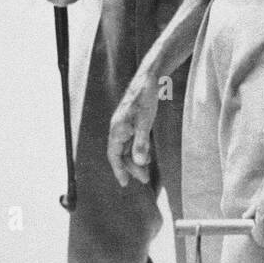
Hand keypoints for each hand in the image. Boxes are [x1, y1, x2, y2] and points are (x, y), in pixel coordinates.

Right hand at [107, 70, 159, 186]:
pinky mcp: (133, 121)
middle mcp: (119, 128)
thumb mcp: (145, 123)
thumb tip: (138, 161)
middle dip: (131, 167)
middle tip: (144, 179)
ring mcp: (125, 125)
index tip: (124, 183)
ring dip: (136, 160)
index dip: (118, 169)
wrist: (148, 79)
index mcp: (117, 130)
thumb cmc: (145, 99)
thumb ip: (141, 143)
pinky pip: (133, 140)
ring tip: (147, 170)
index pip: (114, 155)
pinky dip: (139, 149)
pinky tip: (147, 154)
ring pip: (128, 147)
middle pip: (122, 153)